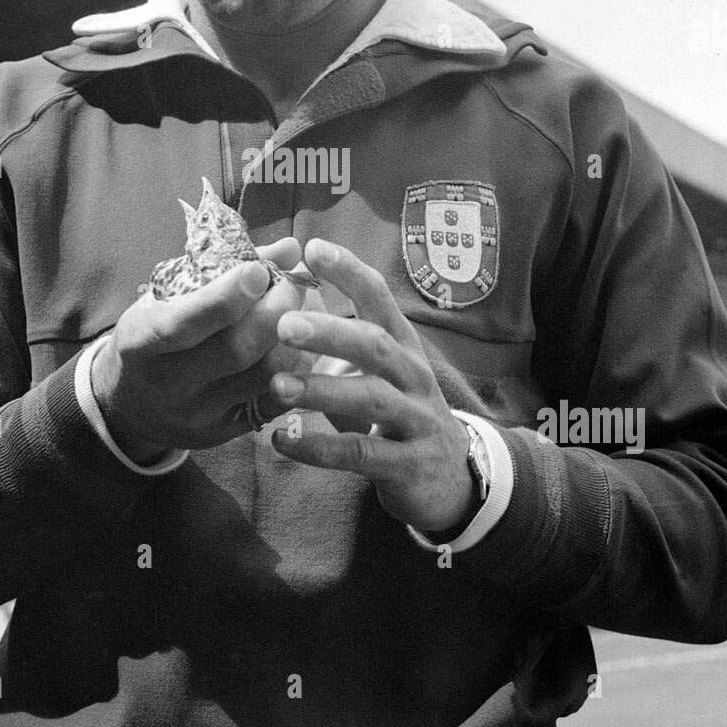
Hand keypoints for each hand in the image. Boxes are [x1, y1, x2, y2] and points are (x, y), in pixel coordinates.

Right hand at [91, 238, 315, 462]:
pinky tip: (300, 344)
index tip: (258, 271)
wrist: (130, 402)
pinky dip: (296, 368)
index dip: (227, 297)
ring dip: (293, 339)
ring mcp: (198, 413)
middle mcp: (167, 384)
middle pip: (235, 351)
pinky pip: (274, 401)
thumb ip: (226, 268)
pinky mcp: (224, 433)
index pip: (185, 322)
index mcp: (141, 342)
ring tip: (303, 311)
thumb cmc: (156, 331)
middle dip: (274, 311)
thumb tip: (290, 249)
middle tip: (292, 286)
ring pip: (262, 377)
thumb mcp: (169, 295)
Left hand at [268, 239, 475, 535]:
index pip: (379, 299)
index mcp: (402, 346)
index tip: (312, 248)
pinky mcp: (408, 465)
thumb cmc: (398, 411)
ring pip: (370, 399)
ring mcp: (415, 420)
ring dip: (322, 391)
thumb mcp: (379, 371)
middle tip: (284, 324)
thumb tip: (287, 297)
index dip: (349, 272)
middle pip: (375, 346)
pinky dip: (319, 448)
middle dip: (330, 333)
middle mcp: (413, 376)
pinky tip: (281, 440)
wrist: (450, 478)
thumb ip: (341, 341)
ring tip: (276, 386)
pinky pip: (361, 454)